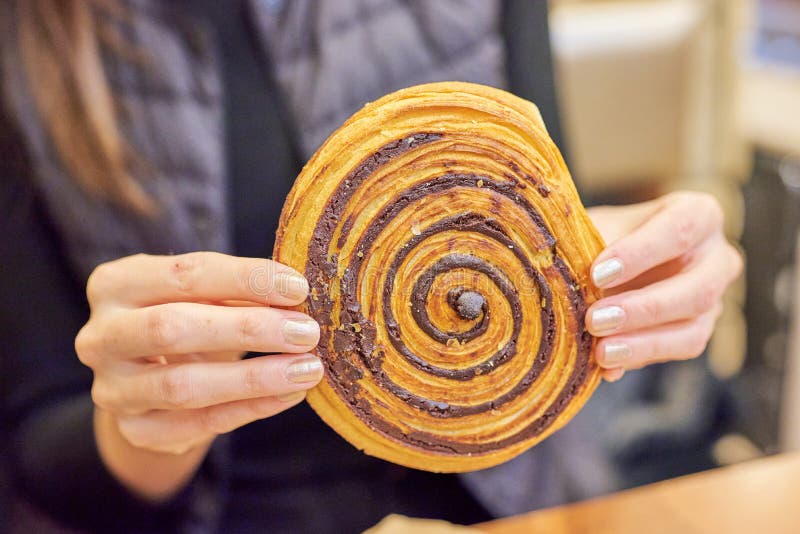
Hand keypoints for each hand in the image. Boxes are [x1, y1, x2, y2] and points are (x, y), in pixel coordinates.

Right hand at [75, 252, 321, 497]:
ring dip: (255, 377)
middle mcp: (100, 336)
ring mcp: (112, 389)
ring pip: (183, 386)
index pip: (185, 274)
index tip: (298, 288)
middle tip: (306, 332)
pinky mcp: (135, 430)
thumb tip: (296, 293)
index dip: (246, 279)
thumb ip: (240, 289)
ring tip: (308, 369)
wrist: (152, 375)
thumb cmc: (188, 316)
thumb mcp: (204, 293)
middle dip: (249, 329)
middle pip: (173, 329)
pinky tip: (290, 394)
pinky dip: (251, 408)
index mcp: (116, 283)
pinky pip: (198, 424)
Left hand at [585, 191, 742, 381]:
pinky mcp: (698, 331)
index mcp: (698, 215)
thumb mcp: (598, 228)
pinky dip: (640, 358)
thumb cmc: (606, 235)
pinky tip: (607, 366)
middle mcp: (718, 257)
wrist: (609, 260)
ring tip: (600, 351)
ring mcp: (715, 299)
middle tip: (595, 320)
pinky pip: (677, 351)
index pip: (679, 230)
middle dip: (643, 308)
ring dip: (643, 342)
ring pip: (693, 328)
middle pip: (697, 288)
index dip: (639, 253)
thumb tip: (574, 281)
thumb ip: (592, 249)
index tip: (597, 273)